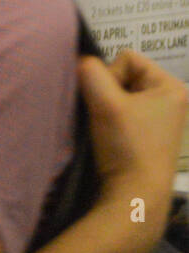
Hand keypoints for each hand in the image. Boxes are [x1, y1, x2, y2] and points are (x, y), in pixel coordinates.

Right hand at [77, 49, 186, 237]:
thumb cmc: (127, 145)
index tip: (107, 103)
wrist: (136, 195)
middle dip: (108, 93)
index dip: (109, 76)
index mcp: (172, 87)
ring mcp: (162, 119)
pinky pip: (124, 114)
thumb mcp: (105, 103)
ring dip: (107, 108)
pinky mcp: (150, 135)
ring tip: (107, 128)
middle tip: (106, 117)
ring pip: (120, 96)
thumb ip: (89, 72)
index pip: (127, 58)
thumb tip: (80, 62)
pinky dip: (112, 122)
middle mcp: (172, 99)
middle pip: (124, 76)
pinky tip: (111, 138)